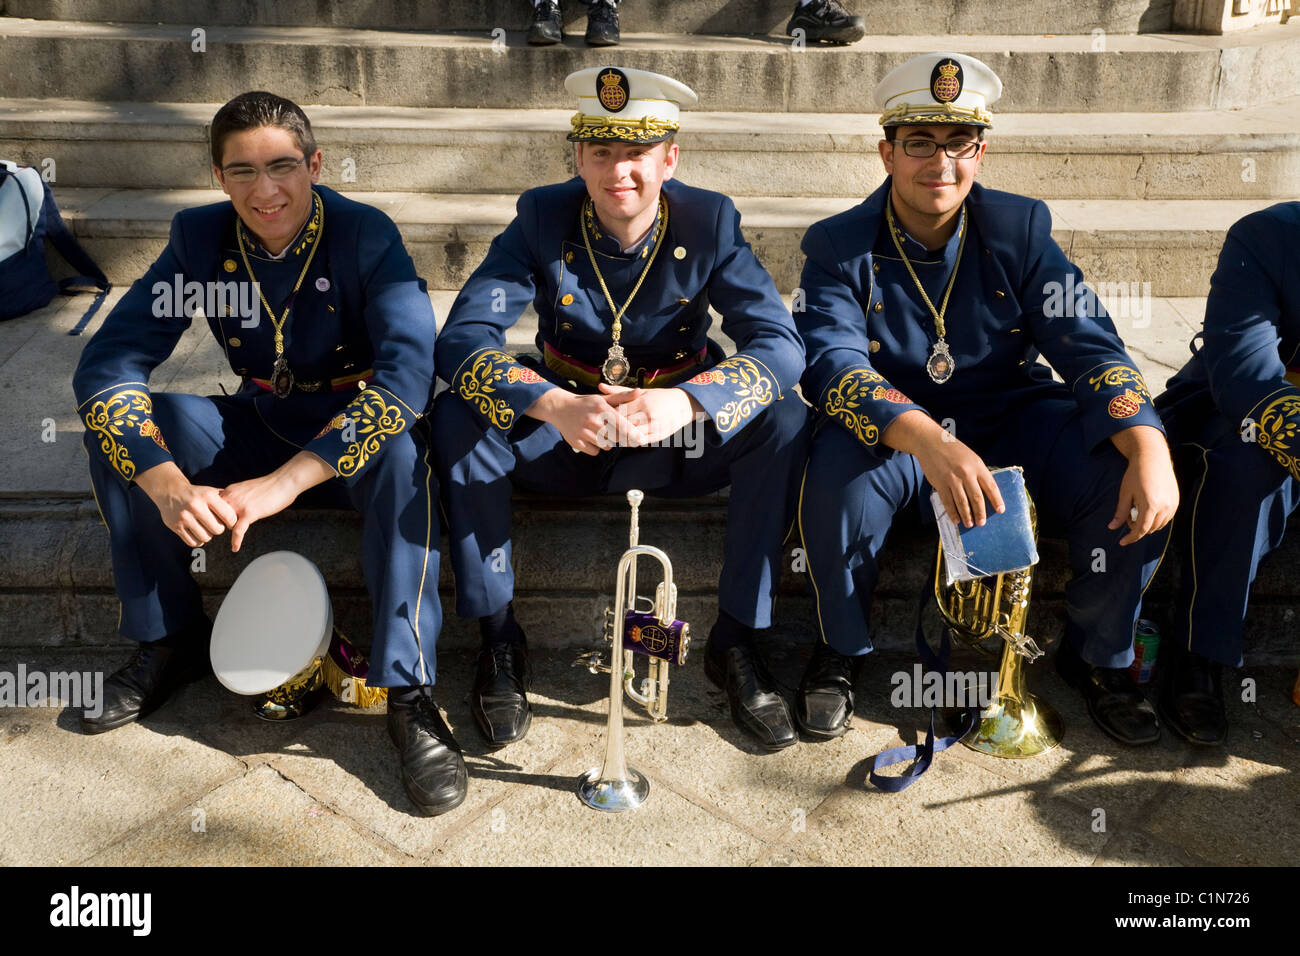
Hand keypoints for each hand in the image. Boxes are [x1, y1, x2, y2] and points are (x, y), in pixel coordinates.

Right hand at [135, 461, 238, 547]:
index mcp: (207, 496)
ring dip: (208, 536)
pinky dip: (198, 540)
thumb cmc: (197, 494)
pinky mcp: (176, 526)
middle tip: (216, 525)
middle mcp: (195, 506)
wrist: (170, 492)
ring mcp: (184, 517)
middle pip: (218, 530)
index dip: (232, 522)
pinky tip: (198, 533)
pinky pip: (193, 542)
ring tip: (207, 529)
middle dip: (219, 529)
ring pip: (206, 538)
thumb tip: (243, 511)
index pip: (229, 516)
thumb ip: (226, 500)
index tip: (230, 523)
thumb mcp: (210, 491)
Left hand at [220, 451, 336, 551]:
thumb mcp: (248, 489)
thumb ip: (239, 498)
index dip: (213, 517)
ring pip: (224, 524)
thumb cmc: (271, 485)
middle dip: (216, 525)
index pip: (213, 507)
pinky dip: (236, 541)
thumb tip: (238, 508)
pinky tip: (235, 548)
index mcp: (229, 491)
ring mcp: (239, 505)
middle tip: (216, 535)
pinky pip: (238, 531)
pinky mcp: (249, 513)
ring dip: (225, 532)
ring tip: (226, 541)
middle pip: (215, 516)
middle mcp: (230, 497)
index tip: (214, 525)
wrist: (284, 481)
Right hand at [524, 386, 638, 454]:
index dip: (632, 433)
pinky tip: (591, 438)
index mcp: (601, 408)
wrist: (559, 408)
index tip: (640, 438)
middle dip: (619, 436)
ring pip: (606, 445)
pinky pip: (595, 451)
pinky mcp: (576, 442)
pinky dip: (596, 447)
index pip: (622, 424)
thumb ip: (622, 396)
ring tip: (601, 433)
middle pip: (616, 437)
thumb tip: (638, 391)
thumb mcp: (602, 398)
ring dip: (607, 442)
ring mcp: (583, 431)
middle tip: (615, 432)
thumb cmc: (586, 404)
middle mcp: (592, 419)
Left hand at [597, 384, 700, 445]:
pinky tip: (625, 439)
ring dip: (620, 437)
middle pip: (623, 425)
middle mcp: (648, 414)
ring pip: (631, 436)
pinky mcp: (659, 435)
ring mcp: (654, 426)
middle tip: (601, 430)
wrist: (682, 405)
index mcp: (642, 402)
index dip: (608, 417)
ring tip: (612, 436)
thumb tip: (600, 386)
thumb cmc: (657, 397)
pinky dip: (630, 442)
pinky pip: (640, 442)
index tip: (600, 418)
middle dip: (612, 428)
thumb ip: (619, 391)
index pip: (619, 412)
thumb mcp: (640, 392)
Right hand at [883, 410, 1003, 527]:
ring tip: (970, 524)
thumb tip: (983, 492)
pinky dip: (952, 512)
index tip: (1000, 510)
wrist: (930, 442)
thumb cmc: (953, 450)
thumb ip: (977, 473)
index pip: (990, 486)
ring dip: (967, 515)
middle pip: (976, 497)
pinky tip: (956, 519)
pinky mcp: (940, 483)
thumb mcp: (970, 457)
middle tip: (982, 523)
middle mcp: (966, 473)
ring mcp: (952, 479)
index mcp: (977, 466)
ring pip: (962, 502)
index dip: (996, 500)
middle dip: (980, 513)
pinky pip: (948, 502)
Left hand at [1108, 425, 1178, 545]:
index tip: (1122, 542)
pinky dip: (1156, 519)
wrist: (1153, 458)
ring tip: (1138, 510)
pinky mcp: (1176, 501)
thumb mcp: (1125, 494)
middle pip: (1150, 529)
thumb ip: (1120, 513)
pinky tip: (1148, 509)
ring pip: (1159, 525)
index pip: (1141, 529)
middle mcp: (1165, 506)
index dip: (1131, 538)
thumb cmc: (1136, 474)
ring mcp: (1173, 504)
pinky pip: (1167, 518)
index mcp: (1150, 505)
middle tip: (1128, 516)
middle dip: (1137, 528)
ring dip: (1148, 524)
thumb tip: (1112, 527)